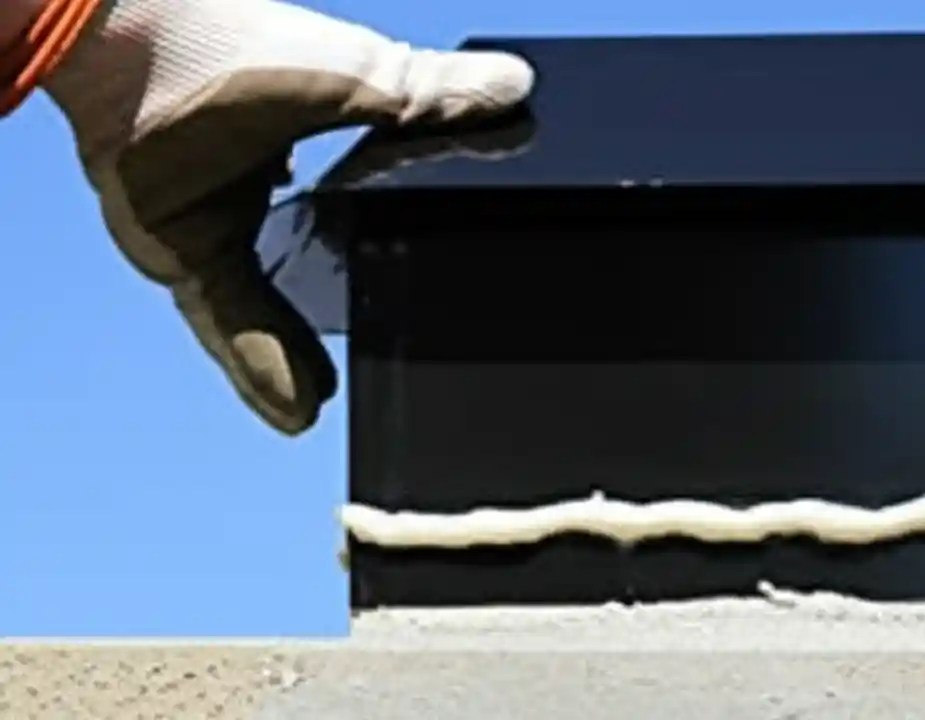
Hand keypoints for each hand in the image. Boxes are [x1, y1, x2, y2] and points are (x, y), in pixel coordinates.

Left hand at [40, 0, 533, 434]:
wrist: (142, 47)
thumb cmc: (240, 41)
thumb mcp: (367, 80)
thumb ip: (438, 99)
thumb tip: (518, 87)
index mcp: (306, 133)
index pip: (355, 199)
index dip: (385, 238)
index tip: (423, 278)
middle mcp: (254, 182)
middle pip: (306, 261)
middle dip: (338, 306)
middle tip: (385, 353)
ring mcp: (216, 223)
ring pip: (262, 308)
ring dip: (295, 359)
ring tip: (331, 404)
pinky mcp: (183, 256)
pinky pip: (229, 323)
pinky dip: (261, 369)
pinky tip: (299, 414)